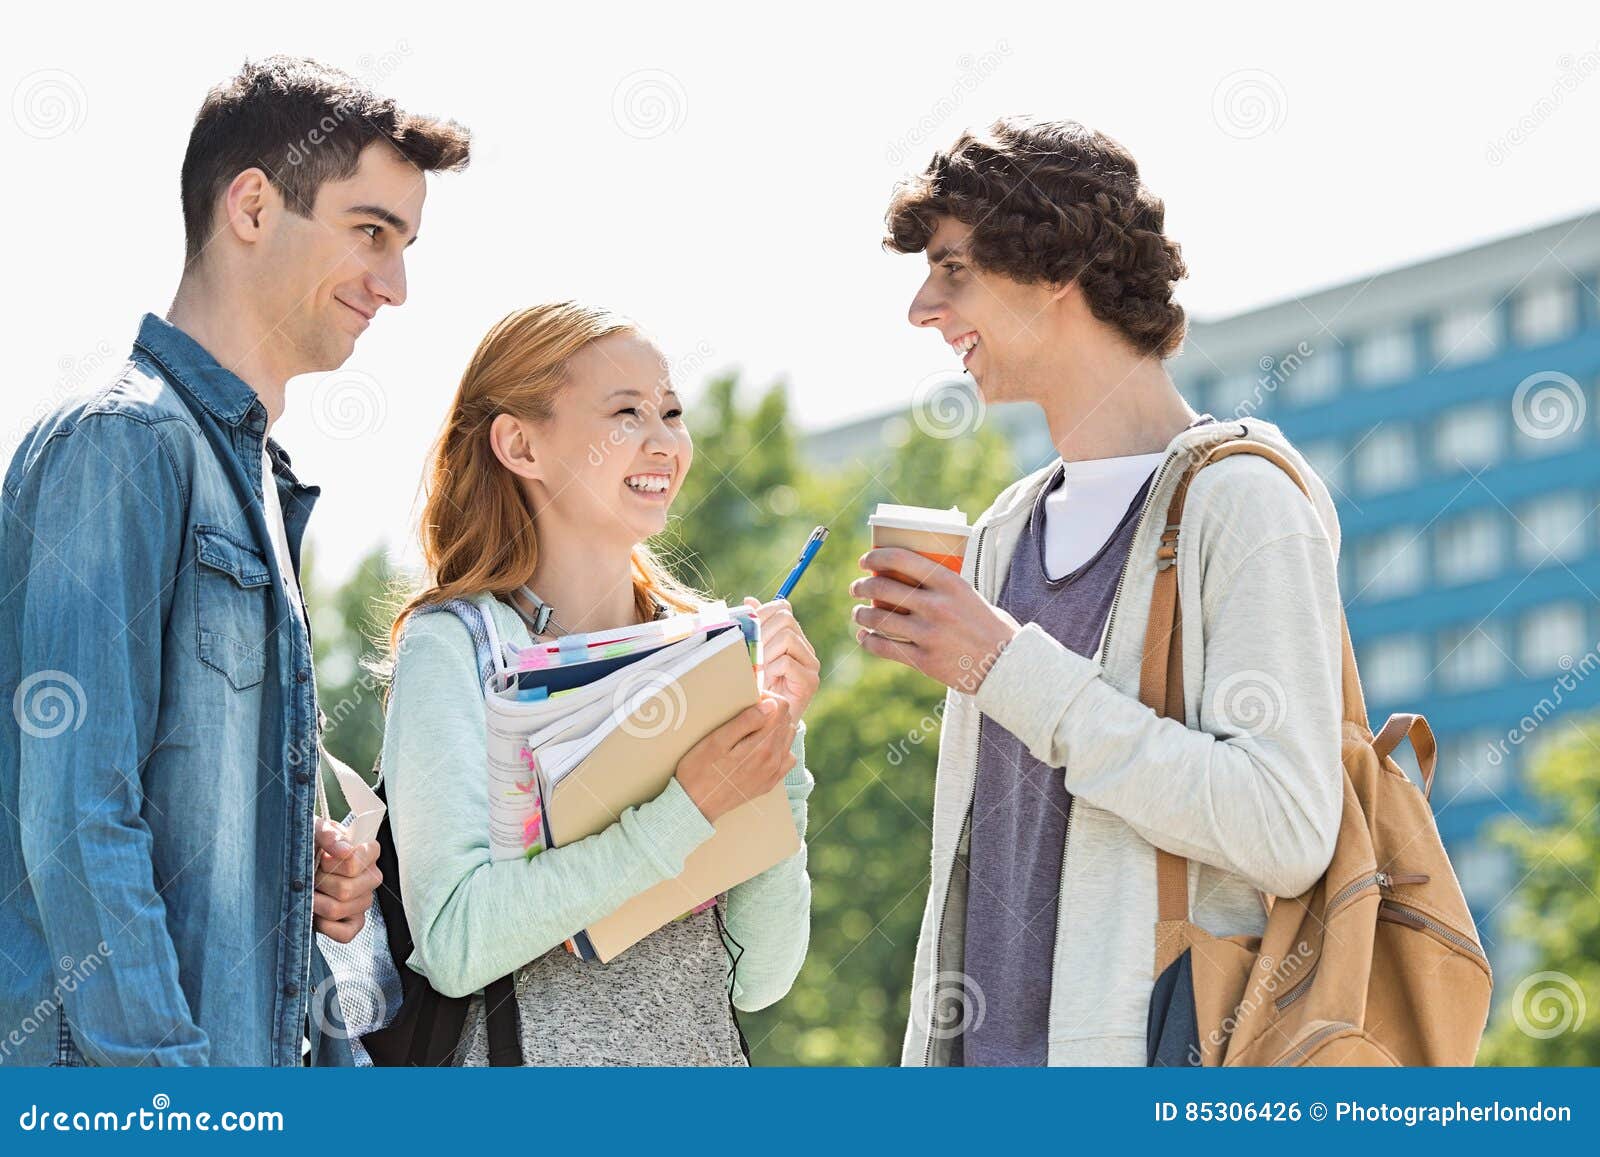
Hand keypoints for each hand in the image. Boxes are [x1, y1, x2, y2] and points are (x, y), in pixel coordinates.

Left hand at [313, 818, 381, 943]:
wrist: (294, 863)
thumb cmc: (309, 844)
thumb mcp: (314, 831)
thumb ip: (329, 834)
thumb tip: (345, 851)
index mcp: (368, 853)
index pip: (356, 862)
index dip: (333, 863)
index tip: (322, 857)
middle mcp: (372, 878)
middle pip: (346, 890)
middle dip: (319, 883)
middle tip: (311, 876)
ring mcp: (364, 902)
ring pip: (338, 910)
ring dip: (315, 902)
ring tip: (310, 891)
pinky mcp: (354, 923)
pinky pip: (345, 934)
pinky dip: (325, 926)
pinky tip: (316, 914)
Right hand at [676, 693, 797, 822]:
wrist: (694, 806)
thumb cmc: (699, 770)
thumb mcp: (716, 740)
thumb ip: (746, 721)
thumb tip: (771, 705)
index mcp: (762, 746)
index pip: (782, 708)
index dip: (767, 698)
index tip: (750, 701)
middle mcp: (774, 760)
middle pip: (786, 721)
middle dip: (771, 711)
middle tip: (748, 713)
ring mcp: (773, 774)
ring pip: (788, 738)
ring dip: (775, 728)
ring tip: (752, 729)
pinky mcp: (769, 783)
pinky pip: (786, 758)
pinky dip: (778, 748)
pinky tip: (760, 748)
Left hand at [742, 596, 819, 722]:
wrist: (764, 724)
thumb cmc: (753, 687)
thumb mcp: (748, 653)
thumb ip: (751, 628)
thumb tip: (749, 600)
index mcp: (792, 637)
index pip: (782, 608)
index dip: (761, 613)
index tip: (747, 631)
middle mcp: (805, 648)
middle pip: (785, 618)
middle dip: (762, 633)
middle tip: (750, 654)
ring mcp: (811, 664)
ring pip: (786, 637)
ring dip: (764, 652)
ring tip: (757, 670)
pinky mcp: (810, 681)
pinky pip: (787, 661)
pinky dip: (770, 669)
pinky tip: (764, 681)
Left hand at [850, 546, 1021, 691]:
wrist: (1005, 665)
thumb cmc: (987, 626)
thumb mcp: (968, 595)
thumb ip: (939, 586)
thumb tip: (902, 575)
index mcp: (949, 583)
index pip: (901, 559)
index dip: (876, 557)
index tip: (865, 561)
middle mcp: (936, 605)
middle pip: (882, 588)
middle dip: (862, 585)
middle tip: (856, 587)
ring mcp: (929, 634)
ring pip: (878, 618)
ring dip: (861, 614)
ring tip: (859, 613)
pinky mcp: (924, 660)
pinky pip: (884, 646)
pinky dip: (868, 640)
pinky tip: (865, 636)